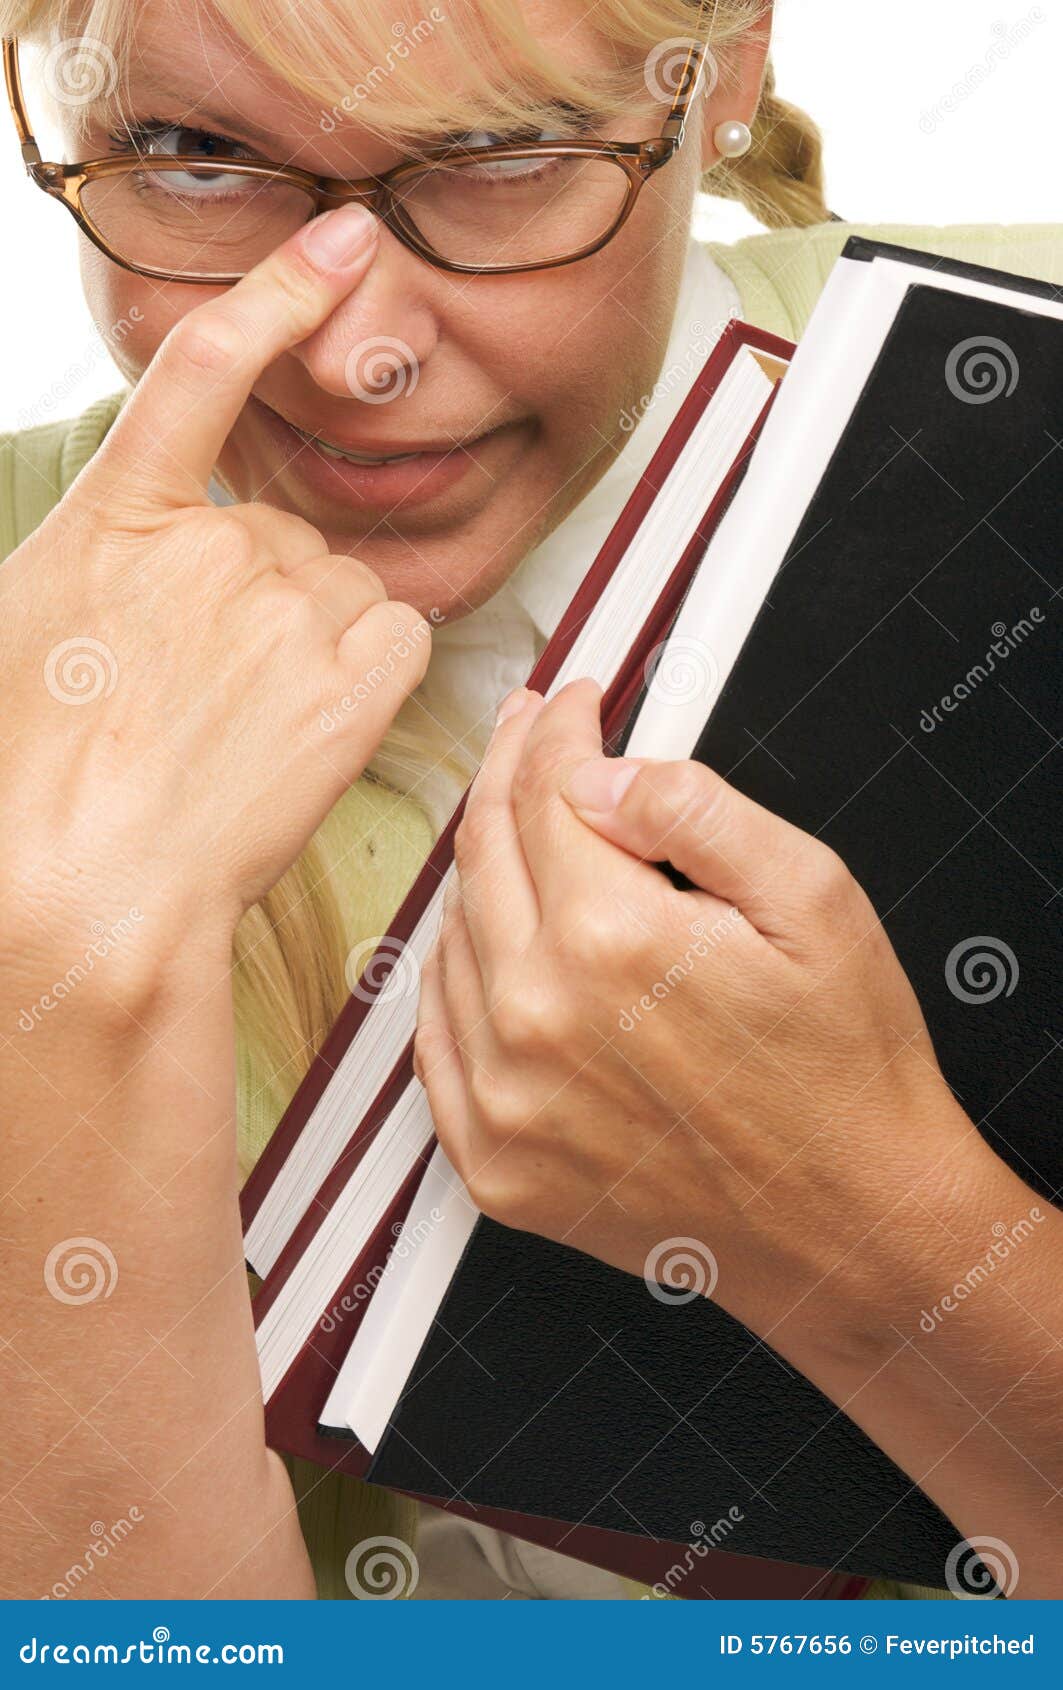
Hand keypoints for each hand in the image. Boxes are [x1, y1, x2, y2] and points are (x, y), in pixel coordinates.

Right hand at [0, 205, 429, 987]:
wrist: (85, 882)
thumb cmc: (40, 770)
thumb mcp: (40, 623)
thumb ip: (119, 560)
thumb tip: (164, 560)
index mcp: (119, 521)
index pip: (206, 369)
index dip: (281, 292)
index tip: (340, 240)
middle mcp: (215, 549)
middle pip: (288, 537)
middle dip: (268, 599)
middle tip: (214, 690)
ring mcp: (290, 614)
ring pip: (349, 591)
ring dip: (323, 640)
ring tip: (252, 724)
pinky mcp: (354, 684)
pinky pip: (403, 635)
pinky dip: (377, 669)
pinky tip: (316, 723)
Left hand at [415, 679, 1002, 1358]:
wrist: (851, 1228)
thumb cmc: (844, 1072)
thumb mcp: (812, 902)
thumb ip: (698, 812)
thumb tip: (602, 772)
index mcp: (609, 941)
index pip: (544, 793)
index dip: (556, 727)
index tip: (572, 701)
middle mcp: (534, 1018)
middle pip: (484, 852)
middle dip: (508, 773)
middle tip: (531, 731)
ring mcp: (504, 1099)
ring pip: (451, 937)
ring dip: (480, 869)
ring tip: (521, 830)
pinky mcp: (495, 1162)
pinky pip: (435, 1039)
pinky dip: (454, 974)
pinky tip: (486, 942)